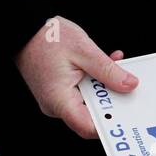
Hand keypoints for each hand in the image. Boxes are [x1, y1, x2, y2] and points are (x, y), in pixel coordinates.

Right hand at [15, 16, 138, 139]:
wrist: (25, 28)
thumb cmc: (46, 38)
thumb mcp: (84, 51)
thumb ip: (108, 71)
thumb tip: (128, 85)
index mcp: (59, 100)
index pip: (87, 127)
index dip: (109, 126)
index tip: (127, 119)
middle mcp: (56, 105)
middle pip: (91, 115)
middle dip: (113, 101)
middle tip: (129, 88)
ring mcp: (58, 99)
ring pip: (89, 102)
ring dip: (106, 87)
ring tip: (116, 68)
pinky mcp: (60, 91)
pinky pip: (83, 92)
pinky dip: (96, 80)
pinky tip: (105, 65)